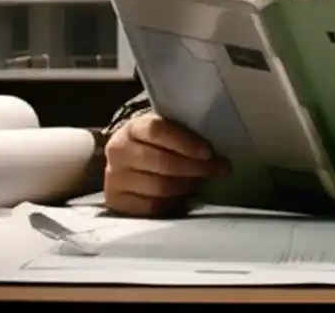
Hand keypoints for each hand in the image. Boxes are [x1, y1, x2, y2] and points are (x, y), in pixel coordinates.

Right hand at [103, 113, 230, 216]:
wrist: (126, 159)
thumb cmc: (155, 144)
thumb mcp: (166, 130)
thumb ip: (184, 135)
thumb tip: (216, 153)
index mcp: (132, 127)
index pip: (158, 131)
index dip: (185, 142)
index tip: (209, 152)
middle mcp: (118, 151)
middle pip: (162, 163)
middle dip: (196, 168)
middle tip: (220, 169)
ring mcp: (114, 178)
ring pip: (160, 187)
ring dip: (187, 186)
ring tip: (199, 181)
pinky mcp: (116, 201)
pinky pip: (152, 207)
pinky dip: (172, 202)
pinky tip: (182, 195)